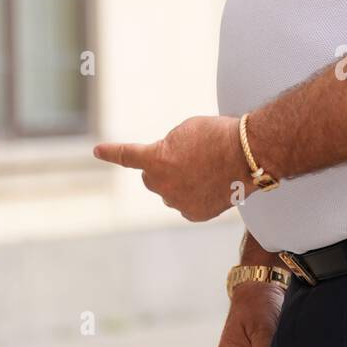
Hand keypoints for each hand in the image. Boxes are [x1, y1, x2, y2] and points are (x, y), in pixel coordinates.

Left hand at [93, 116, 250, 220]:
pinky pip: (187, 204)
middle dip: (161, 170)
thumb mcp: (185, 131)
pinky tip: (213, 184)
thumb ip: (168, 147)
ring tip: (207, 170)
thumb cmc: (219, 136)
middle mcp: (162, 186)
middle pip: (151, 179)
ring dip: (179, 183)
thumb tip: (169, 163)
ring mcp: (179, 203)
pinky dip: (195, 196)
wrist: (249, 155)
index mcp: (155, 160)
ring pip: (170, 193)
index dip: (111, 152)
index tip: (97, 151)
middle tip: (186, 159)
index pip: (127, 156)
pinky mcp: (195, 214)